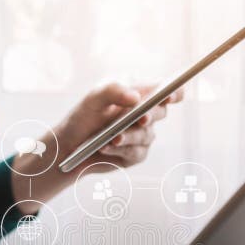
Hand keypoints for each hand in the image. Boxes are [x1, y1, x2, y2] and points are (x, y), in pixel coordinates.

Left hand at [57, 82, 183, 171]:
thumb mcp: (93, 99)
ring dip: (129, 136)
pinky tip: (105, 147)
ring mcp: (142, 134)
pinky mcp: (136, 153)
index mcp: (138, 93)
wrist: (71, 146)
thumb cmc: (84, 116)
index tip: (169, 96)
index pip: (165, 90)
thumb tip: (136, 97)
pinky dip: (120, 150)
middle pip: (160, 112)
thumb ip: (114, 91)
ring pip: (146, 135)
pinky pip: (136, 152)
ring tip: (112, 138)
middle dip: (150, 115)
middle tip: (141, 118)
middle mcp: (144, 113)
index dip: (173, 92)